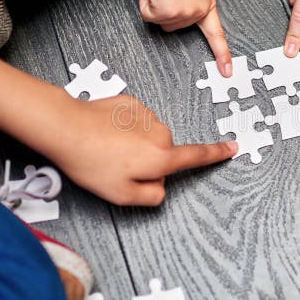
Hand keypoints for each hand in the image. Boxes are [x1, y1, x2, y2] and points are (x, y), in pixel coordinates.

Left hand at [47, 94, 237, 205]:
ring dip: (135, 146)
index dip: (216, 154)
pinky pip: (136, 122)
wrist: (66, 127)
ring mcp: (146, 115)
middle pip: (165, 153)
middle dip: (149, 162)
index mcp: (162, 157)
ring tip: (107, 150)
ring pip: (149, 137)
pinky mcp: (131, 103)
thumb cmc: (91, 162)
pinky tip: (105, 135)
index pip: (196, 157)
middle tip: (118, 169)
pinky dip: (124, 130)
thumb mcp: (122, 195)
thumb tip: (161, 186)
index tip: (232, 148)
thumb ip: (151, 196)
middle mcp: (160, 133)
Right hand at [139, 0, 232, 76]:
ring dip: (155, 4)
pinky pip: (148, 15)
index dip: (222, 55)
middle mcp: (198, 12)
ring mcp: (183, 14)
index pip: (217, 34)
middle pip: (174, 27)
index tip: (227, 71)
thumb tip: (180, 6)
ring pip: (161, 22)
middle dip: (165, 9)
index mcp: (208, 4)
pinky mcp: (167, 12)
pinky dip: (146, 2)